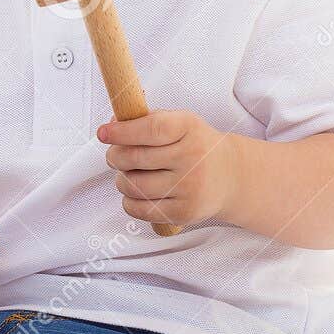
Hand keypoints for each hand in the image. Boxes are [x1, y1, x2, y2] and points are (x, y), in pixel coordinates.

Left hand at [98, 110, 237, 230]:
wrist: (230, 176)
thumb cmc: (196, 146)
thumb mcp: (180, 123)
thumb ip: (146, 120)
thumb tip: (112, 123)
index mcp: (189, 128)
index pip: (150, 129)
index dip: (121, 131)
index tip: (103, 133)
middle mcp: (192, 158)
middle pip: (135, 158)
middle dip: (115, 157)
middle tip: (114, 156)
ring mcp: (189, 187)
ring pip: (133, 186)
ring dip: (122, 180)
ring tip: (129, 175)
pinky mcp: (183, 212)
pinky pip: (140, 210)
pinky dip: (129, 201)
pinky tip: (136, 194)